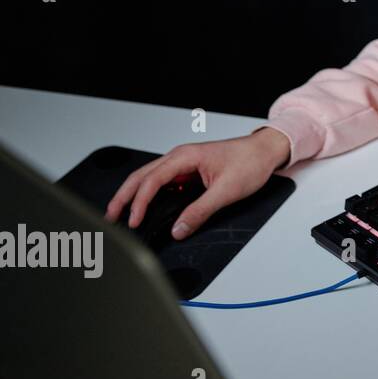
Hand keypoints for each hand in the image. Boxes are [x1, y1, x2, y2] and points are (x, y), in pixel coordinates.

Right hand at [104, 128, 290, 239]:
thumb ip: (201, 211)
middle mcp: (180, 157)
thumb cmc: (250, 161)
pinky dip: (150, 194)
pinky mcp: (189, 171)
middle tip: (110, 217)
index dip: (139, 202)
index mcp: (185, 156)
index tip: (133, 221)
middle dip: (123, 197)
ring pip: (149, 178)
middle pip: (141, 177)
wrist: (266, 150)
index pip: (152, 181)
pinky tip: (146, 207)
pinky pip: (163, 182)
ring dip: (134, 195)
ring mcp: (183, 163)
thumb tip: (180, 228)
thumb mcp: (227, 190)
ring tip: (121, 214)